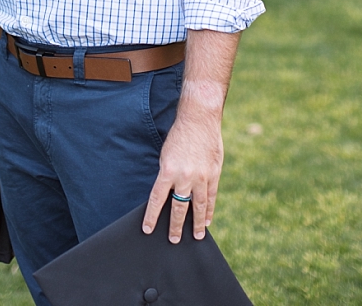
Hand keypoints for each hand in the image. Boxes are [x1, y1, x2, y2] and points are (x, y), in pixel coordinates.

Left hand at [143, 102, 223, 242]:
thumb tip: (168, 193)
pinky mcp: (213, 175)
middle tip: (173, 240)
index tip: (147, 229)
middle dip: (175, 225)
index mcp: (167, 170)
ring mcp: (201, 177)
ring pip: (198, 206)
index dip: (151, 215)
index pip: (157, 199)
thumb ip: (168, 174)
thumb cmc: (178, 136)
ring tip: (196, 237)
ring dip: (197, 224)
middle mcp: (184, 177)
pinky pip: (211, 198)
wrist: (199, 120)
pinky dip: (209, 211)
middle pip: (178, 207)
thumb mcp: (166, 154)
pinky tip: (207, 221)